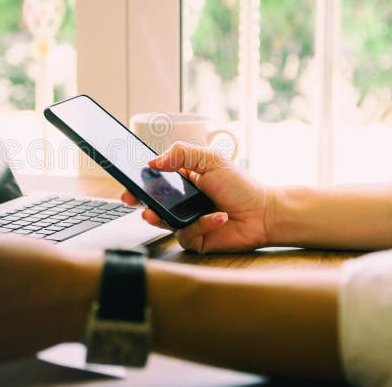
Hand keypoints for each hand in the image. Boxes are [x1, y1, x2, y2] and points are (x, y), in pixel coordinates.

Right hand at [121, 142, 270, 252]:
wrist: (263, 213)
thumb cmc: (240, 186)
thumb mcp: (211, 160)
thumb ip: (182, 153)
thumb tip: (154, 161)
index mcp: (182, 179)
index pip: (155, 178)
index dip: (140, 179)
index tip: (129, 179)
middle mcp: (181, 201)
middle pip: (151, 201)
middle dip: (139, 200)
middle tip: (131, 199)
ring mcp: (186, 221)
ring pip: (162, 222)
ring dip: (160, 217)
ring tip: (155, 213)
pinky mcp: (194, 239)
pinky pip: (186, 235)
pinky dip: (201, 225)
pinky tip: (218, 217)